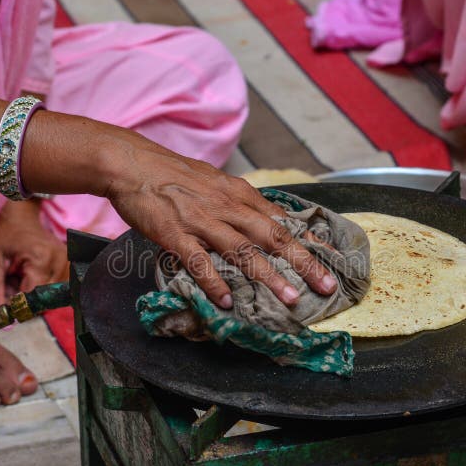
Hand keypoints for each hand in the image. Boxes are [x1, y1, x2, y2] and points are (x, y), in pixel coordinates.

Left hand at [0, 200, 68, 303]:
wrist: (23, 217)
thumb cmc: (7, 236)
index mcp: (41, 259)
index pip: (34, 295)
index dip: (20, 304)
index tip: (8, 306)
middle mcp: (59, 261)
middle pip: (46, 297)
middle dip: (29, 301)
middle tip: (14, 291)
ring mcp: (67, 262)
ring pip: (52, 295)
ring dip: (37, 295)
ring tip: (24, 280)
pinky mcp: (69, 264)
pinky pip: (57, 286)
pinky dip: (44, 288)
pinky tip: (34, 277)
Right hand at [105, 148, 336, 308]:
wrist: (133, 163)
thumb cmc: (176, 174)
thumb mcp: (217, 183)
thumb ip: (242, 203)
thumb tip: (269, 220)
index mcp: (240, 195)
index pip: (282, 220)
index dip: (309, 242)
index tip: (332, 261)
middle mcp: (227, 207)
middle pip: (272, 237)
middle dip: (303, 263)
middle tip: (325, 286)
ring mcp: (202, 221)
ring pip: (242, 251)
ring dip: (268, 276)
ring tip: (289, 298)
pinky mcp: (175, 234)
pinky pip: (197, 261)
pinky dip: (213, 282)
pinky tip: (226, 302)